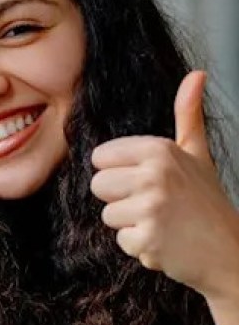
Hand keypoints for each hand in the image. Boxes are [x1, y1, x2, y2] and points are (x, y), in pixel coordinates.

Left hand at [90, 70, 238, 303]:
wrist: (229, 249)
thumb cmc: (206, 201)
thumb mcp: (198, 154)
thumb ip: (188, 116)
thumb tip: (196, 75)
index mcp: (159, 150)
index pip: (101, 158)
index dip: (119, 172)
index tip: (146, 180)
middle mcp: (154, 174)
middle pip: (98, 186)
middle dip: (121, 199)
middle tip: (156, 204)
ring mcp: (151, 207)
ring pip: (107, 215)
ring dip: (131, 224)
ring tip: (161, 222)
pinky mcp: (147, 238)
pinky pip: (121, 240)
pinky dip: (140, 245)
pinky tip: (164, 241)